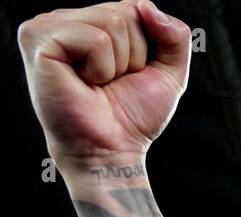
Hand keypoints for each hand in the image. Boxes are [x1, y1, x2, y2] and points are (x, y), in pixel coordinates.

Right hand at [17, 0, 190, 170]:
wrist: (112, 150)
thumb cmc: (132, 116)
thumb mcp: (169, 72)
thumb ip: (174, 35)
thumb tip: (146, 5)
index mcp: (88, 21)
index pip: (134, 8)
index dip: (145, 47)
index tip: (127, 75)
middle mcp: (64, 19)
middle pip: (124, 12)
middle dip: (133, 55)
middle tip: (111, 83)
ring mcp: (47, 27)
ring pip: (111, 22)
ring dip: (118, 63)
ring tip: (97, 83)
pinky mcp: (39, 41)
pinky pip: (95, 38)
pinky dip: (101, 67)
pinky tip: (84, 82)